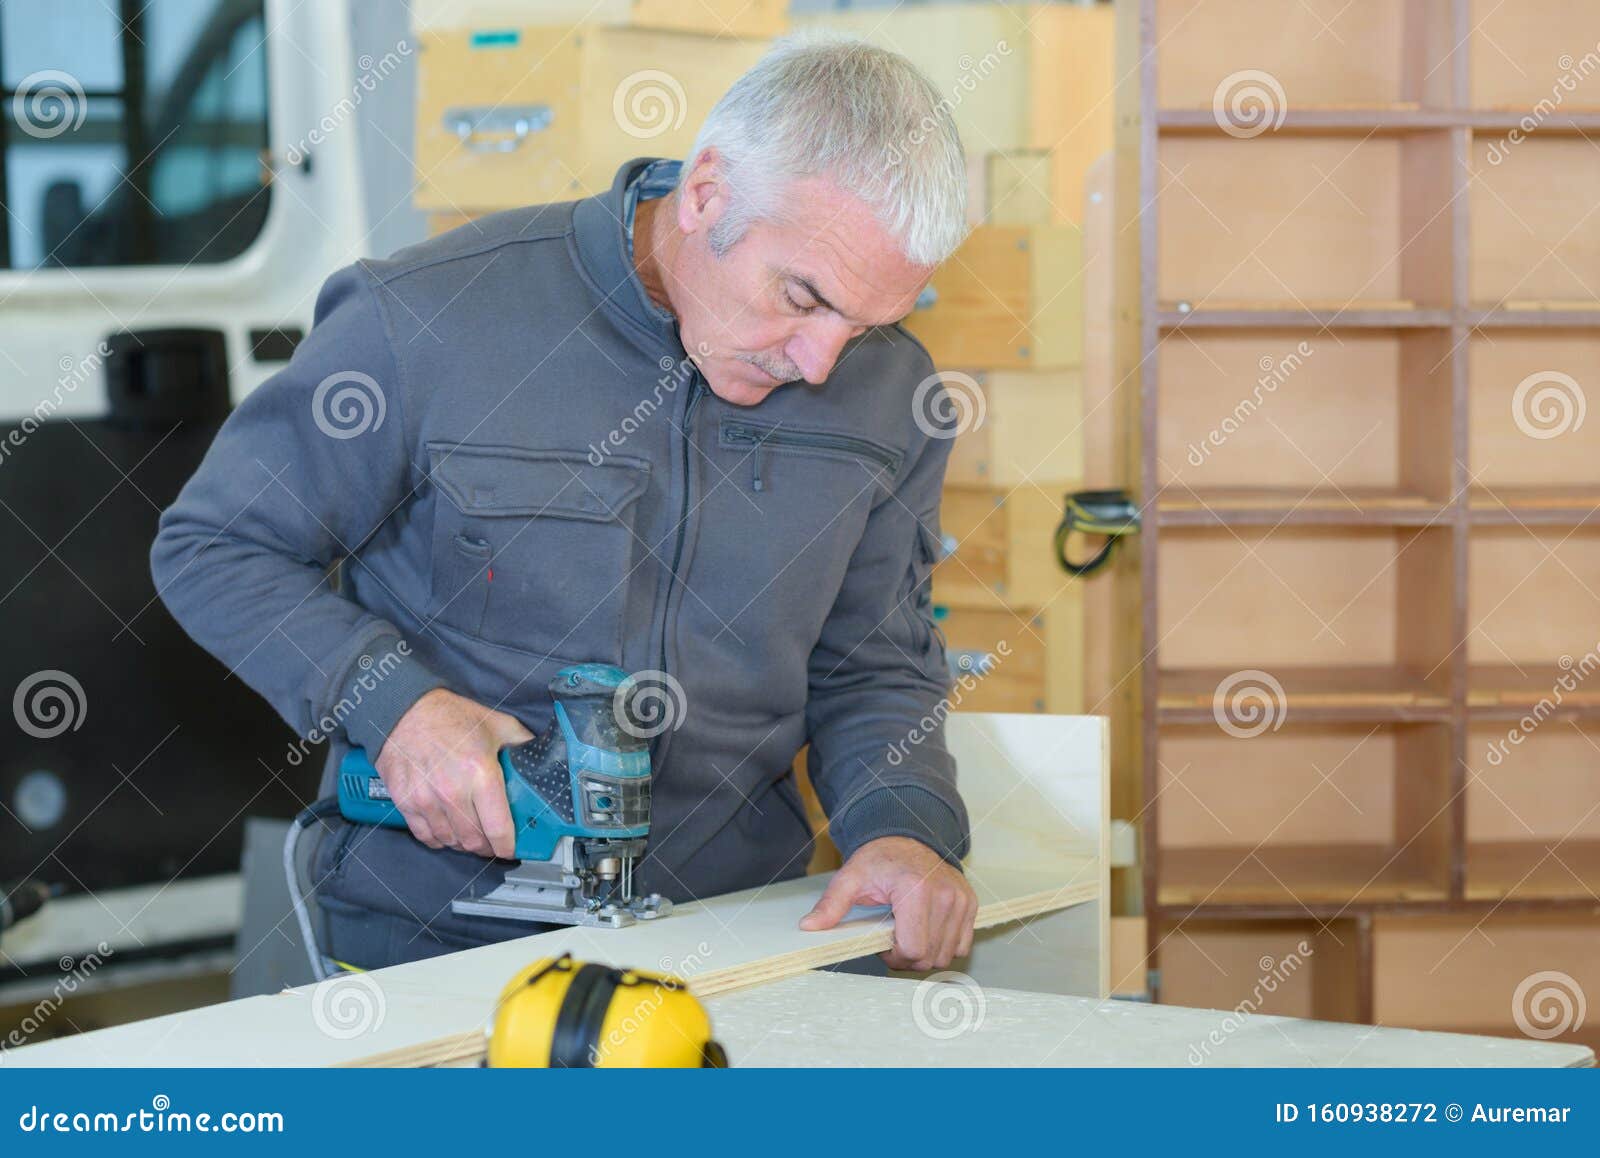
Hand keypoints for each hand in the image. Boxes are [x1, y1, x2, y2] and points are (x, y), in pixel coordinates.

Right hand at [372, 688, 532, 858]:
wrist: (405, 709)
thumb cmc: (451, 716)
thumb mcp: (496, 723)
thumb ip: (521, 742)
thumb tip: (543, 754)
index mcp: (480, 772)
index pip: (498, 827)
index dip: (507, 845)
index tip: (510, 848)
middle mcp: (452, 791)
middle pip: (474, 840)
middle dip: (487, 845)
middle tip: (492, 841)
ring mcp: (426, 799)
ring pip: (450, 841)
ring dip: (463, 843)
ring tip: (471, 835)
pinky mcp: (405, 801)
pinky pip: (425, 836)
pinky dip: (438, 839)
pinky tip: (447, 831)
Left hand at [798, 835, 977, 969]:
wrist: (908, 836)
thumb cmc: (880, 858)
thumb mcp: (851, 878)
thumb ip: (831, 904)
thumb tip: (809, 926)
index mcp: (914, 890)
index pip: (912, 950)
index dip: (894, 956)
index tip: (884, 941)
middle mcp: (944, 895)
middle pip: (929, 957)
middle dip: (907, 957)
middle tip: (893, 938)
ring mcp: (961, 899)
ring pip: (947, 955)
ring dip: (926, 952)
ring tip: (909, 931)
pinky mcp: (970, 903)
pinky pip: (962, 945)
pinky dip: (944, 945)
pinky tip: (927, 929)